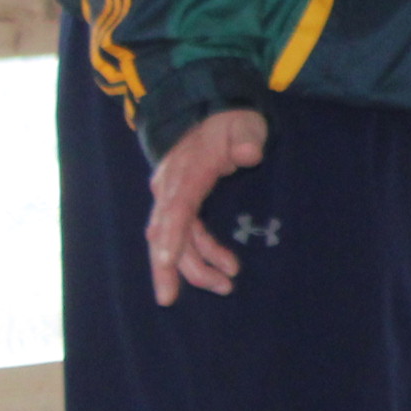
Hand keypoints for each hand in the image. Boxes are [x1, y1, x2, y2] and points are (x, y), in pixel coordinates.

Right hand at [145, 108, 266, 306]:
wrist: (212, 111)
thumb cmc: (231, 123)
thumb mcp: (245, 124)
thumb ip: (247, 139)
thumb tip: (247, 155)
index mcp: (187, 172)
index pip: (174, 208)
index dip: (170, 237)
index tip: (165, 263)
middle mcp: (171, 187)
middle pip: (162, 232)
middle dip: (168, 267)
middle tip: (170, 299)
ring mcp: (172, 195)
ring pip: (173, 239)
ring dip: (194, 265)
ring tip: (225, 284)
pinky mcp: (180, 202)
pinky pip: (186, 234)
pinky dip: (201, 252)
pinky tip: (225, 265)